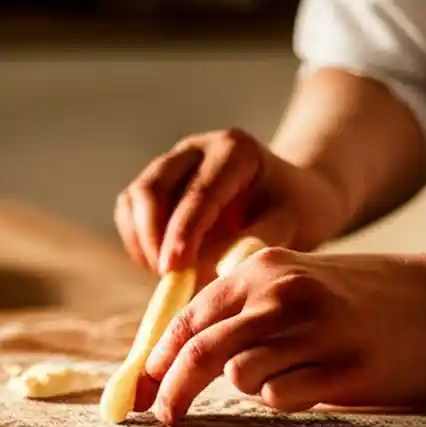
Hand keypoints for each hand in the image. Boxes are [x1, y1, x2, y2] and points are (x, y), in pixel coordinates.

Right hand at [113, 128, 347, 280]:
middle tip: (167, 277)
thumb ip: (252, 244)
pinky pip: (130, 211)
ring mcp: (172, 163)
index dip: (182, 233)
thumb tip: (209, 270)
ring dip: (142, 240)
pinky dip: (138, 240)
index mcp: (234, 151)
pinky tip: (162, 264)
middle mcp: (196, 149)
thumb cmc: (295, 209)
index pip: (198, 193)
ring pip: (135, 199)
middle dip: (152, 236)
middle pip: (152, 187)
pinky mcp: (158, 183)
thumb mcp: (289, 225)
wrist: (292, 195)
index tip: (174, 270)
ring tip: (168, 274)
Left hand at [135, 248, 425, 423]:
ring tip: (293, 374)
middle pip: (200, 352)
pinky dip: (287, 399)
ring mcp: (314, 330)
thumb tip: (179, 360)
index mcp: (264, 268)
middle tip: (163, 416)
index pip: (189, 318)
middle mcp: (283, 294)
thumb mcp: (298, 283)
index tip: (142, 391)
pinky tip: (321, 382)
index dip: (158, 360)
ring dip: (252, 388)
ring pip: (242, 378)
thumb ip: (244, 311)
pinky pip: (283, 398)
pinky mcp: (343, 369)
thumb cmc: (364, 300)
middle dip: (172, 390)